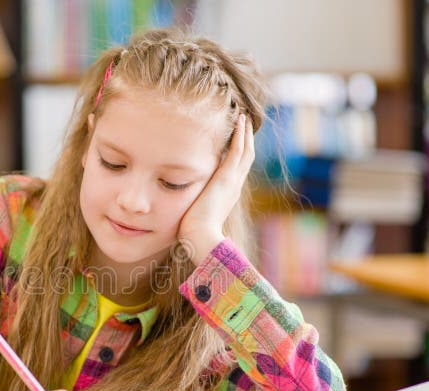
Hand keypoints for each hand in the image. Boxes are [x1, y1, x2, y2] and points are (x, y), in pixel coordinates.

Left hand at [178, 113, 254, 264]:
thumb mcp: (195, 213)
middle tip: (245, 121)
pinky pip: (238, 151)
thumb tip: (182, 205)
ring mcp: (232, 181)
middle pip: (245, 157)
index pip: (236, 168)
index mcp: (227, 194)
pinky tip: (240, 121)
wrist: (200, 237)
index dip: (239, 153)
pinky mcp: (226, 178)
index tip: (237, 139)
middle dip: (246, 139)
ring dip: (245, 133)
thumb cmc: (194, 231)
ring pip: (245, 151)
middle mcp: (234, 186)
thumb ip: (193, 205)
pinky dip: (241, 135)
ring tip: (243, 116)